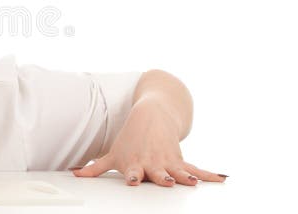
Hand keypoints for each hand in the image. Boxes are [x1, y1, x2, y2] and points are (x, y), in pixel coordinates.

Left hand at [69, 99, 227, 186]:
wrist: (150, 116)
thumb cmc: (130, 139)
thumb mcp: (112, 154)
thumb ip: (95, 168)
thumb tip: (76, 174)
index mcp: (134, 164)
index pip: (132, 173)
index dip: (132, 177)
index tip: (133, 181)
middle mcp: (152, 163)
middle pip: (157, 174)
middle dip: (161, 178)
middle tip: (166, 182)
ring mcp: (167, 162)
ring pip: (178, 172)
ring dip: (186, 177)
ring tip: (194, 182)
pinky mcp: (179, 160)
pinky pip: (196, 169)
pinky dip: (208, 174)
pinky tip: (221, 179)